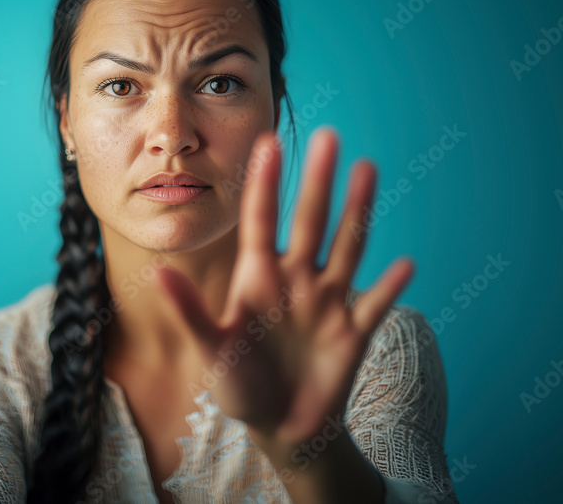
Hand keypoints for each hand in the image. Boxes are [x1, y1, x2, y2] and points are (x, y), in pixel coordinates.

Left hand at [154, 127, 414, 455]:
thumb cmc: (239, 384)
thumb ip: (189, 310)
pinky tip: (405, 265)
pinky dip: (389, 288)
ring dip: (357, 211)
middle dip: (318, 180)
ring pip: (347, 248)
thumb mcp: (210, 348)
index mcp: (258, 277)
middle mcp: (296, 279)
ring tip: (368, 169)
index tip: (268, 141)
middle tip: (329, 135)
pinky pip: (375, 306)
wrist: (280, 427)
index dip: (265, 183)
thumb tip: (157, 270)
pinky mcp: (352, 333)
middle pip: (310, 221)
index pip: (261, 220)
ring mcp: (327, 303)